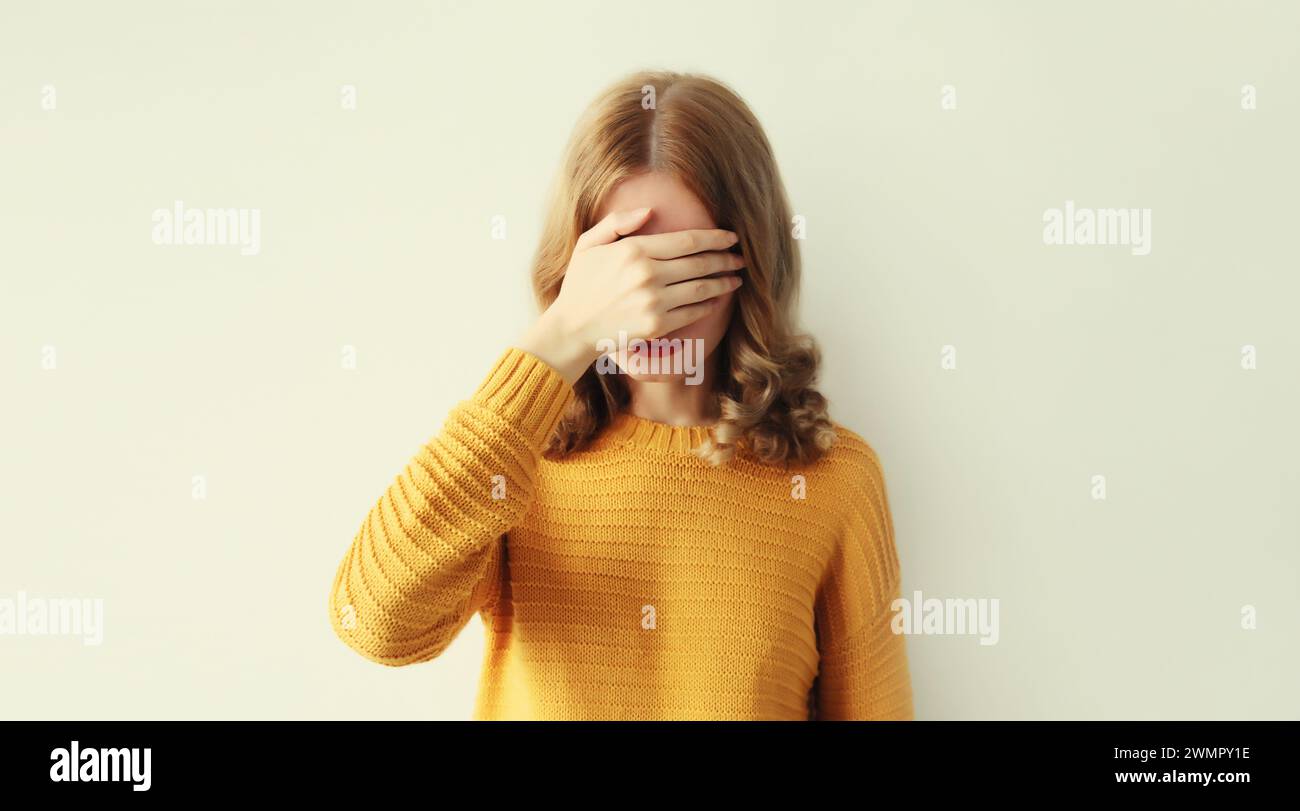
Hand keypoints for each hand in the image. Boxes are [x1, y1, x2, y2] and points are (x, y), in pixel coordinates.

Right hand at [516, 207, 743, 385]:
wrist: (572, 328)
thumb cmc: (581, 284)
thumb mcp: (590, 244)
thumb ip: (618, 223)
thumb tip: (650, 211)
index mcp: (634, 251)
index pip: (687, 241)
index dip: (715, 238)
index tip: (731, 237)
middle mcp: (648, 275)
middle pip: (700, 263)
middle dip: (725, 259)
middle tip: (741, 257)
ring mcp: (654, 302)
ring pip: (701, 289)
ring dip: (723, 282)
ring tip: (735, 278)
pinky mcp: (656, 326)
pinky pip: (691, 313)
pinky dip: (707, 305)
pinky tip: (715, 299)